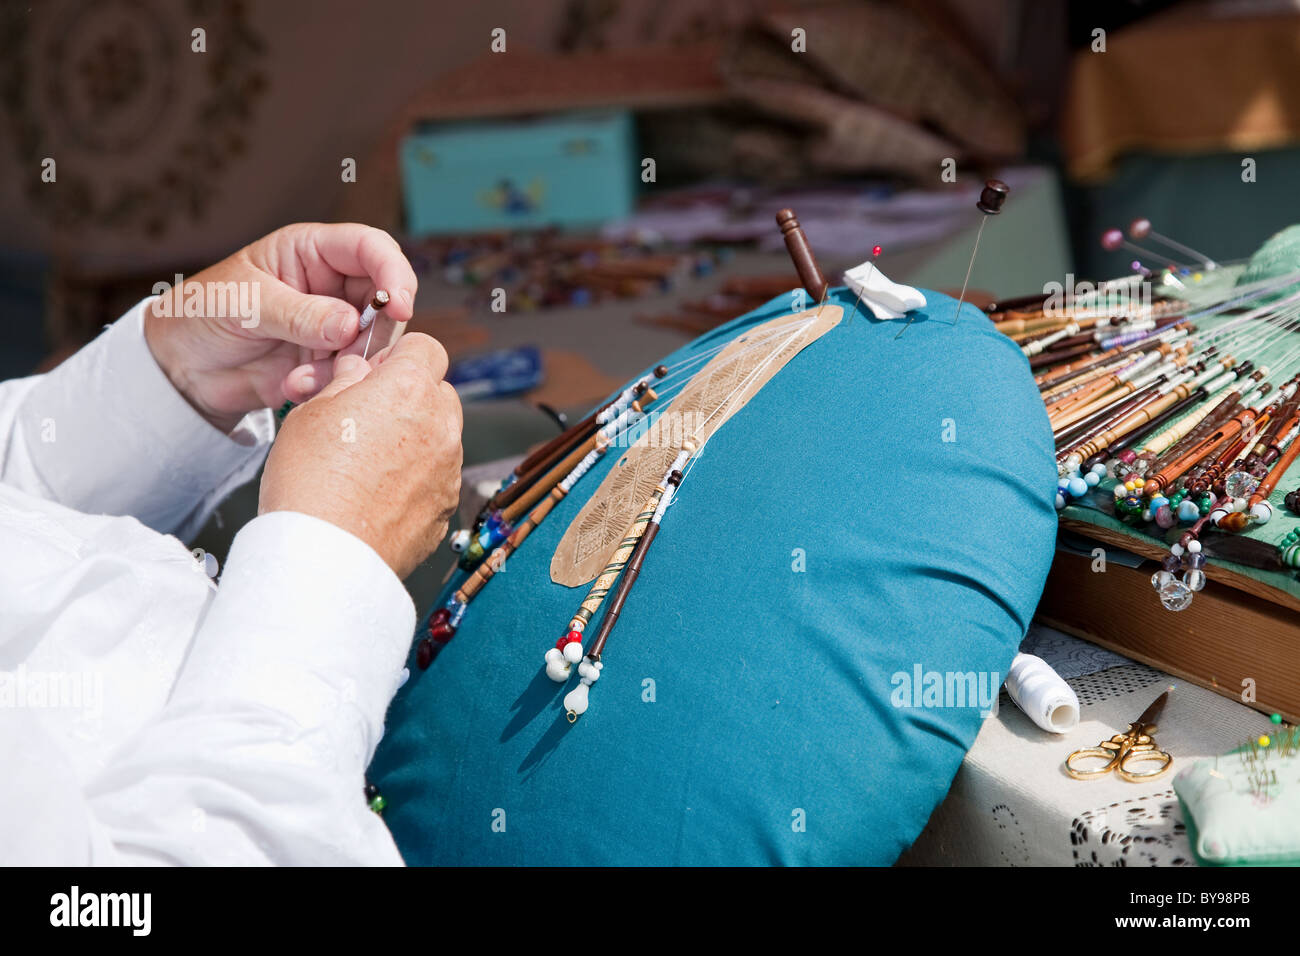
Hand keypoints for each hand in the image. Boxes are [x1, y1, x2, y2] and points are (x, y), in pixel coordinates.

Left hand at [143, 223, 416, 432]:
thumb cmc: (203, 313)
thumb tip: (351, 324)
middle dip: (375, 330)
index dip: (394, 272)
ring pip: (375, 341)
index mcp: (312, 251)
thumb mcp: (245, 303)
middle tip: (349, 355)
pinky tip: (296, 387)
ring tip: (304, 376)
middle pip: (386, 299)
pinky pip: (353, 373)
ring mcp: (333, 324)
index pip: (372, 248)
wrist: (181, 367)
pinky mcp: (329, 360)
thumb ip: (299, 313)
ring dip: (350, 364)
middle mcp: (332, 285)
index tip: (398, 306)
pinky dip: (332, 384)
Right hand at [258, 334, 462, 579]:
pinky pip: (436, 477)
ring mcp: (448, 469)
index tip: (374, 372)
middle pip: (438, 392)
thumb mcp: (311, 412)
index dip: (398, 356)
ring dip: (414, 437)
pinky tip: (378, 492)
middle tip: (366, 416)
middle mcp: (441, 427)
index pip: (425, 348)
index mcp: (410, 390)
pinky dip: (416, 477)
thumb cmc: (311, 483)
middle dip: (409, 397)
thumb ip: (345, 382)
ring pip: (440, 436)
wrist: (326, 556)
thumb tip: (359, 370)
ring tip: (367, 460)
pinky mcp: (446, 506)